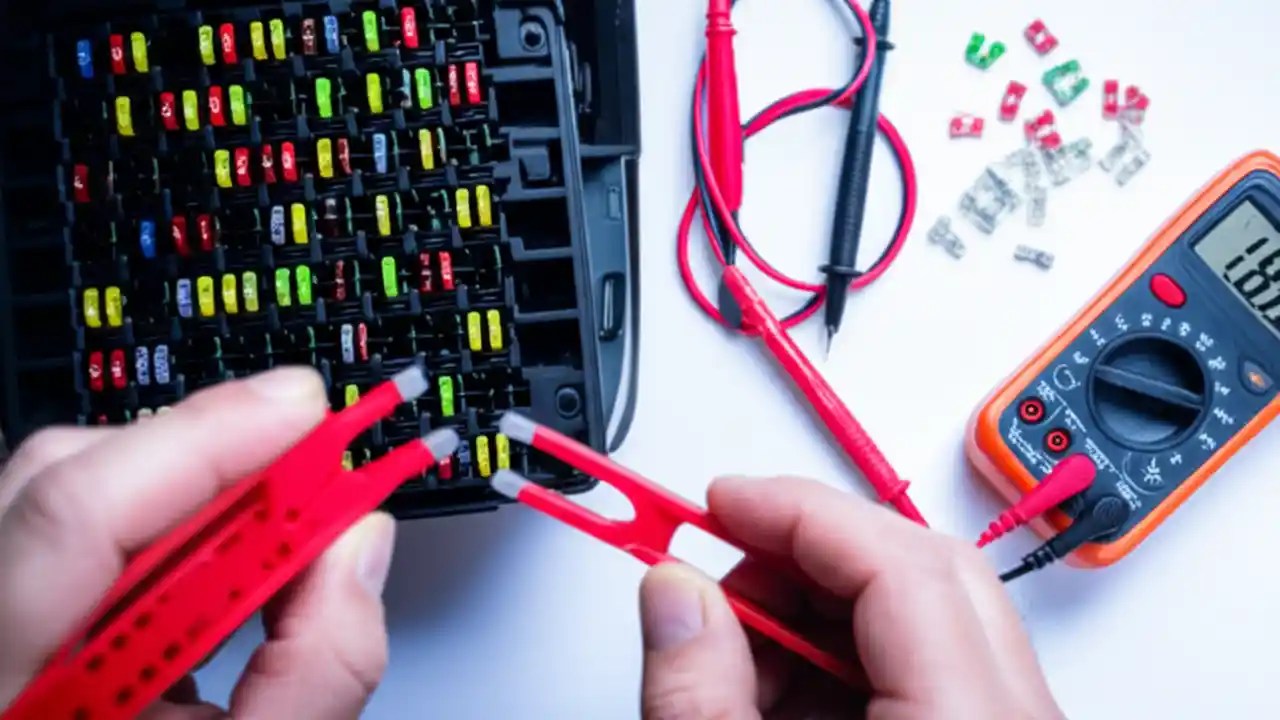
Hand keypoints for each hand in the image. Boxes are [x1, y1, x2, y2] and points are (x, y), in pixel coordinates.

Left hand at [0, 367, 395, 719]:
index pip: (72, 518)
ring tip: (274, 536)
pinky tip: (210, 572)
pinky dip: (156, 527)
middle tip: (317, 467)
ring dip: (187, 494)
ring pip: (61, 494)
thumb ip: (317, 667)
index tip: (307, 414)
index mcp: (8, 693)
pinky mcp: (6, 616)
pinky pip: (63, 530)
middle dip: (210, 459)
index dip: (202, 443)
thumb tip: (356, 551)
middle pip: (62, 483)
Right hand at [637, 476, 1064, 719]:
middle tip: (714, 578)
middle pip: (922, 573)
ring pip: (922, 617)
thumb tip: (675, 593)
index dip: (798, 514)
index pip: (900, 565)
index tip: (719, 504)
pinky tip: (776, 700)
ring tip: (733, 663)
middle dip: (802, 558)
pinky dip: (841, 663)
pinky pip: (925, 667)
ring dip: (816, 614)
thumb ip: (698, 695)